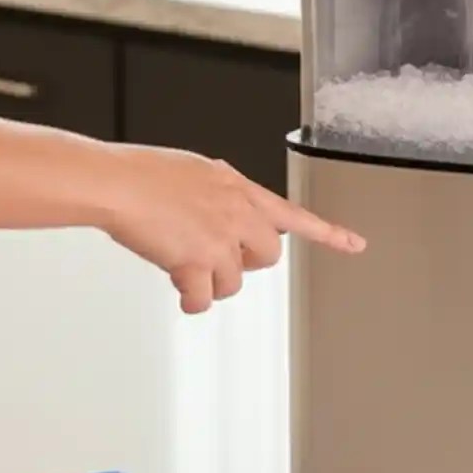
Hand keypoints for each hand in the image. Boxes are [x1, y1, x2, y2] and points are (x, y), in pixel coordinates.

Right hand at [103, 145, 365, 313]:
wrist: (117, 183)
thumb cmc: (143, 174)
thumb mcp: (196, 171)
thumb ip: (220, 191)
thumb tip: (225, 205)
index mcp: (238, 188)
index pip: (293, 214)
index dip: (327, 232)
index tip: (355, 244)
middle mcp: (237, 213)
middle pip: (268, 256)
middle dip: (245, 262)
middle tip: (216, 257)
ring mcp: (220, 240)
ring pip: (233, 282)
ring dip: (210, 282)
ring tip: (182, 262)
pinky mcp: (197, 263)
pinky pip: (204, 300)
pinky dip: (192, 301)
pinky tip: (180, 290)